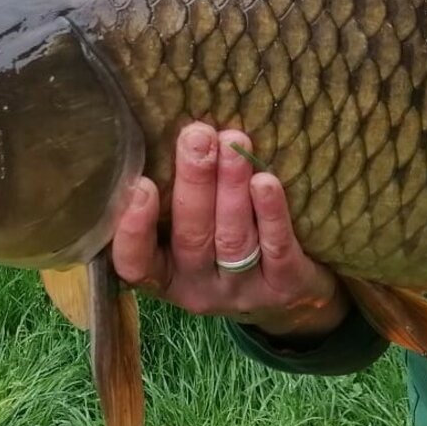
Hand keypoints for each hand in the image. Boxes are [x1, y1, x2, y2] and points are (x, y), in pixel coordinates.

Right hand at [110, 121, 350, 344]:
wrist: (292, 297)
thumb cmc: (225, 245)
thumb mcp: (191, 231)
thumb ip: (176, 196)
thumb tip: (174, 128)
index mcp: (165, 274)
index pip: (136, 263)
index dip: (134, 229)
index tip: (141, 184)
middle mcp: (198, 288)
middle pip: (191, 237)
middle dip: (194, 183)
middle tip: (197, 136)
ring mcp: (241, 291)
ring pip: (232, 239)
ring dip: (230, 188)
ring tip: (233, 143)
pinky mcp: (282, 288)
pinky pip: (275, 248)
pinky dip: (270, 213)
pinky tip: (265, 181)